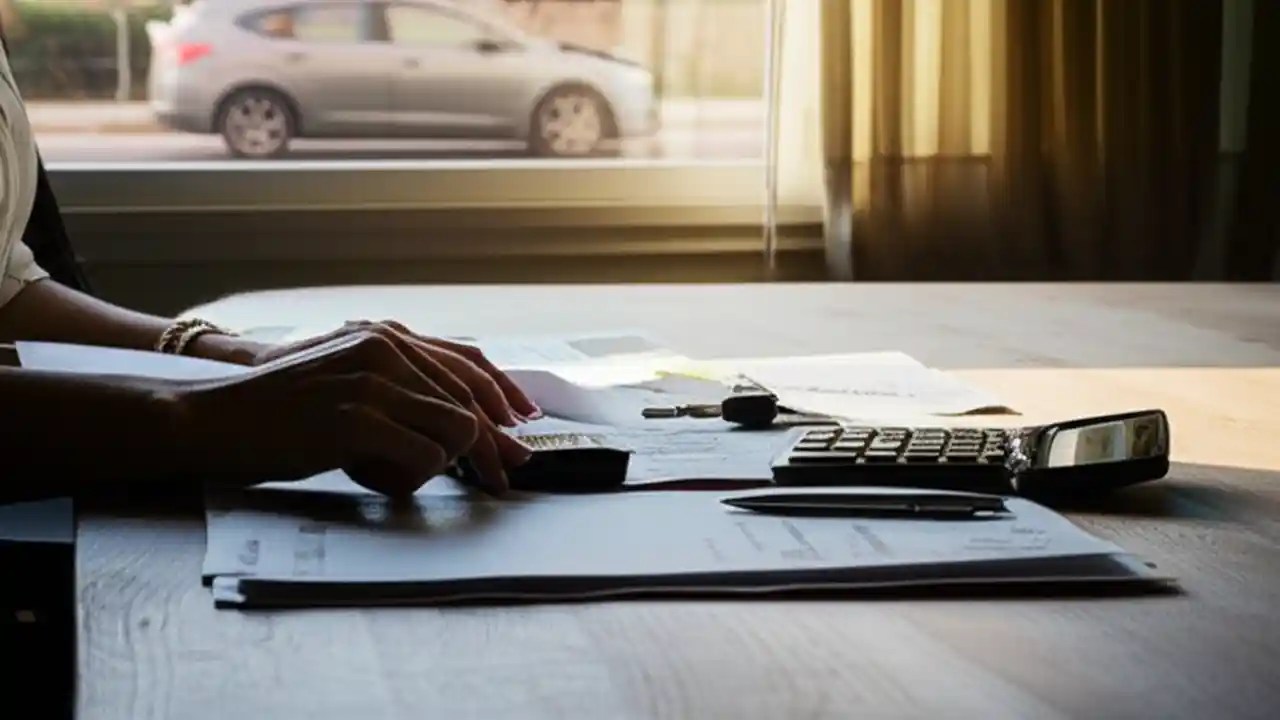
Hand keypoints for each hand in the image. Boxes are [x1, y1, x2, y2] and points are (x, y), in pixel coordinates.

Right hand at [176, 329, 529, 495]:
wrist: (210, 418)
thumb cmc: (277, 410)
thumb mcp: (343, 379)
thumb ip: (393, 387)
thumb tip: (453, 421)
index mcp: (385, 335)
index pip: (467, 363)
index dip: (504, 397)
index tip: (523, 427)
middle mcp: (385, 348)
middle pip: (471, 402)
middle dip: (492, 447)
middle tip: (504, 479)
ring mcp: (372, 381)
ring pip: (455, 432)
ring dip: (432, 466)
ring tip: (383, 472)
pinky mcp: (357, 419)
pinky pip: (424, 458)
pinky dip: (405, 479)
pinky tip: (366, 477)